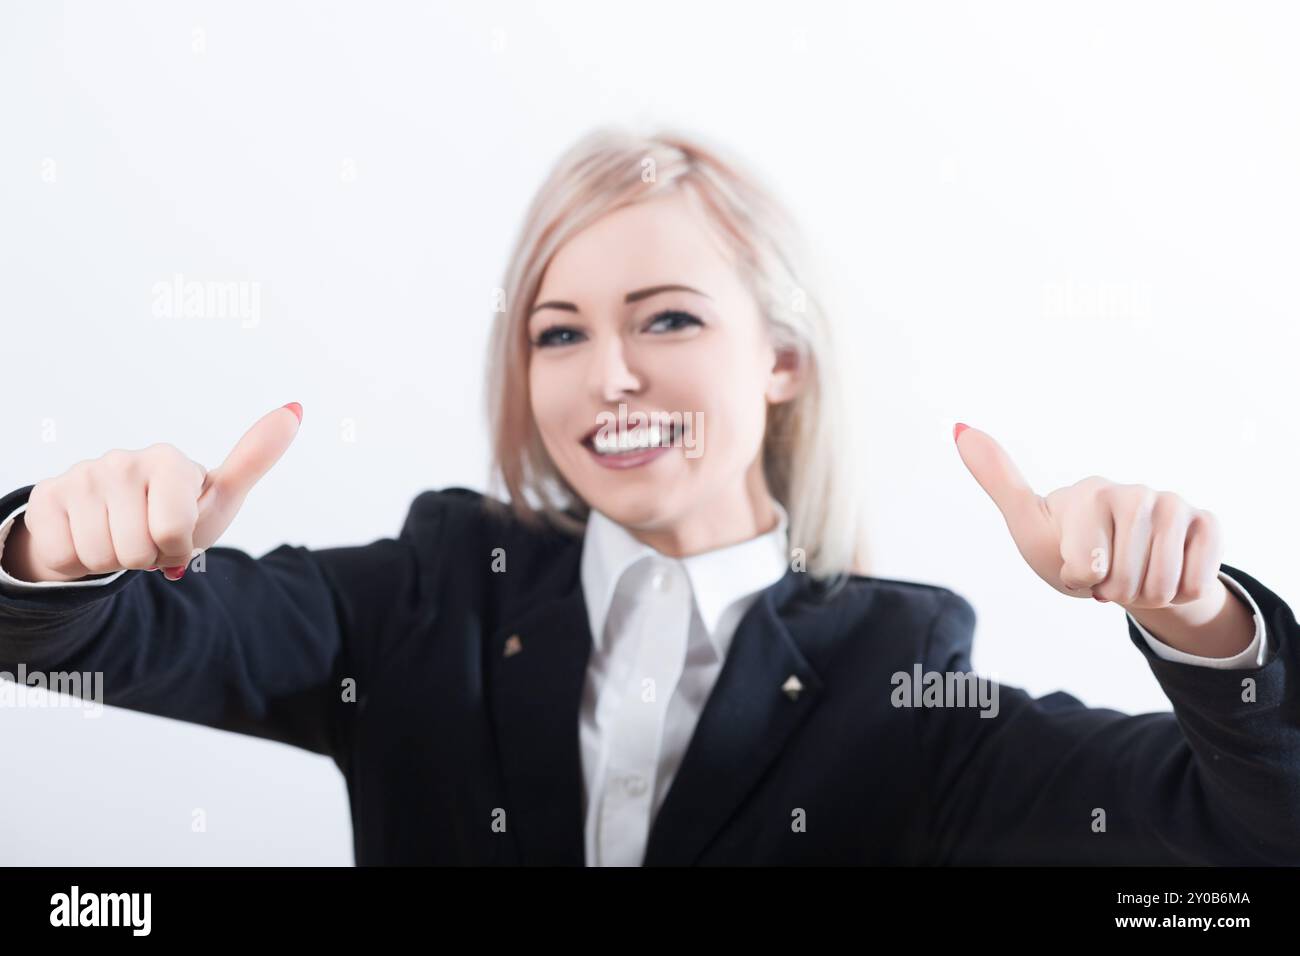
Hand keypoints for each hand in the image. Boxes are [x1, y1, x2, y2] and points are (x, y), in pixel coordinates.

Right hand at [5, 403, 302, 583]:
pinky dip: (76, 562)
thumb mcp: (219, 496)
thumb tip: (297, 409)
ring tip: (119, 537)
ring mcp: (80, 476)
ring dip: (111, 560)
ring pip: (97, 556)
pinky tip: (88, 537)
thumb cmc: (175, 513)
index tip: (178, 532)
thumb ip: (255, 458)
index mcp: (169, 461)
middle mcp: (122, 460)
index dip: (176, 548)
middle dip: (144, 558)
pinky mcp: (45, 497)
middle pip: (135, 551)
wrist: (112, 527)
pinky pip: (63, 557)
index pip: (172, 535)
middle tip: (146, 538)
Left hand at [952, 423, 1223, 610]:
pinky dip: (1182, 590)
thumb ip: (998, 480)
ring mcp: (1174, 504)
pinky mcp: (1206, 523)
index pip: (1087, 566)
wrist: (1120, 572)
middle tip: (1105, 575)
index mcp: (1089, 492)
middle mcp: (1133, 490)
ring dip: (1146, 595)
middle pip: (1127, 579)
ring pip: (1164, 583)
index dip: (1079, 580)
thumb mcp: (1027, 524)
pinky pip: (1198, 578)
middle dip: (1113, 591)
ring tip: (1131, 575)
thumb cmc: (1066, 548)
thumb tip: (958, 427)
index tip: (1073, 563)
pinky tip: (1168, 572)